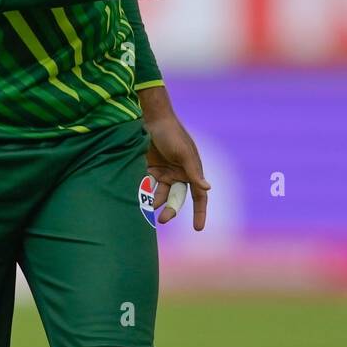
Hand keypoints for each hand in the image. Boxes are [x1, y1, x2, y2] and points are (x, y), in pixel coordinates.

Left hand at [144, 111, 210, 229]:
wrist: (150, 117)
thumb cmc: (171, 133)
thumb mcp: (184, 153)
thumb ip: (194, 172)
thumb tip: (208, 188)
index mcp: (191, 171)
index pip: (199, 196)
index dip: (200, 212)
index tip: (198, 229)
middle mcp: (178, 174)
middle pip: (175, 199)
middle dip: (170, 210)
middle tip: (162, 220)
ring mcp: (163, 172)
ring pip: (159, 195)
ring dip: (153, 201)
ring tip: (145, 203)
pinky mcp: (148, 170)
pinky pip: (146, 186)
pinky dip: (143, 190)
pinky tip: (137, 191)